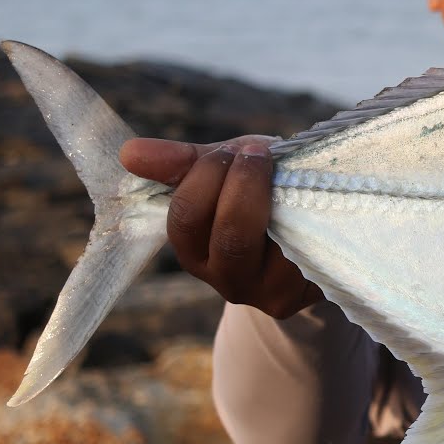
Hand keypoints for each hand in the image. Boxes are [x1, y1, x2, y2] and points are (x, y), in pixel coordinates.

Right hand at [119, 136, 323, 318]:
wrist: (314, 224)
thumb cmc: (259, 192)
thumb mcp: (222, 171)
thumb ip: (181, 163)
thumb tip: (128, 153)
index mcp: (195, 255)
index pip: (186, 220)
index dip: (207, 177)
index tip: (232, 151)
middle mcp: (230, 283)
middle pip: (231, 238)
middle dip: (244, 185)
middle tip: (256, 154)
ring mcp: (272, 292)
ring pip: (276, 244)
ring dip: (282, 198)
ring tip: (287, 172)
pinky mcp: (309, 291)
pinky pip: (310, 250)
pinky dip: (311, 216)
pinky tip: (313, 196)